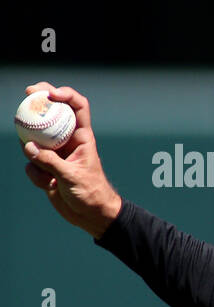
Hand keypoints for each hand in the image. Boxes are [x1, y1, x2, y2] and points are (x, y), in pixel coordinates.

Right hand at [21, 82, 122, 239]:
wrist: (90, 215)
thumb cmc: (92, 194)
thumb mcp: (73, 177)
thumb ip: (51, 162)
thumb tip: (29, 147)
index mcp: (82, 138)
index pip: (78, 108)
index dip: (66, 95)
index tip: (51, 93)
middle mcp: (67, 141)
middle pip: (53, 114)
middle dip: (40, 100)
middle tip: (28, 92)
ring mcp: (55, 153)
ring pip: (34, 141)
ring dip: (34, 156)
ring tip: (49, 174)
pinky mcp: (46, 167)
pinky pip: (31, 164)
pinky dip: (36, 175)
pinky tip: (49, 186)